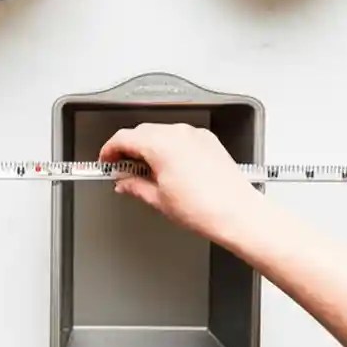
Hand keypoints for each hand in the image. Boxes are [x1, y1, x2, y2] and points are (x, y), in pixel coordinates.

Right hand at [98, 123, 265, 243]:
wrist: (239, 215)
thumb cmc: (205, 209)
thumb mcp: (158, 200)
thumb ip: (134, 186)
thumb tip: (124, 183)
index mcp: (161, 145)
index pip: (123, 138)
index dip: (109, 150)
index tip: (106, 161)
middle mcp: (178, 134)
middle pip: (141, 132)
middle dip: (128, 148)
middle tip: (122, 169)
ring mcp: (195, 135)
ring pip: (161, 133)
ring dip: (148, 147)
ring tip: (146, 172)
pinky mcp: (208, 141)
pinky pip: (180, 137)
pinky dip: (169, 147)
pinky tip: (168, 168)